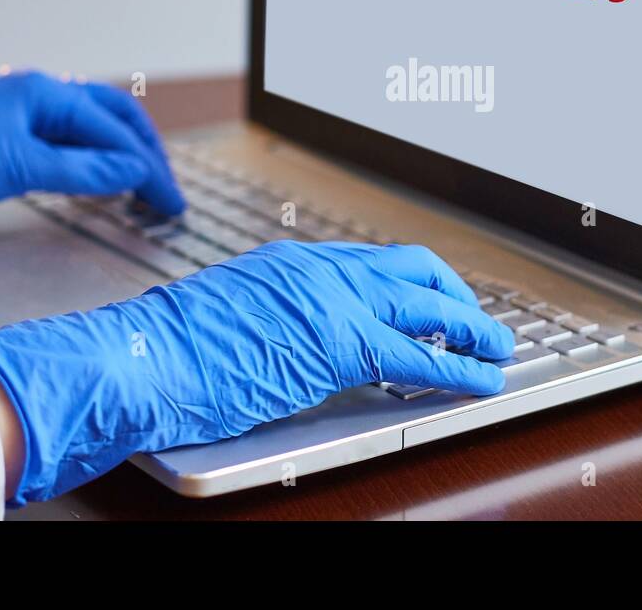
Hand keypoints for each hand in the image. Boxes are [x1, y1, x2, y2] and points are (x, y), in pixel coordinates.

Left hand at [0, 69, 183, 223]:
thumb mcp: (18, 168)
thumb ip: (81, 170)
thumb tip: (132, 172)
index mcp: (47, 92)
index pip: (115, 131)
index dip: (148, 168)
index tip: (170, 201)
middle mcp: (42, 90)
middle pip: (114, 114)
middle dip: (145, 150)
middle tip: (165, 188)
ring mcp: (25, 103)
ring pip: (92, 122)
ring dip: (122, 149)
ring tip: (142, 180)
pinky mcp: (11, 122)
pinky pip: (68, 132)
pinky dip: (94, 152)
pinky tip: (98, 172)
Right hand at [0, 241, 514, 503]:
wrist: (142, 357)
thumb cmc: (168, 347)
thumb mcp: (232, 311)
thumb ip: (275, 312)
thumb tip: (297, 333)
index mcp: (295, 261)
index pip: (374, 262)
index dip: (415, 282)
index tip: (434, 300)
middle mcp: (321, 268)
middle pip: (413, 268)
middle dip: (455, 294)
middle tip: (477, 322)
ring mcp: (332, 300)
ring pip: (427, 305)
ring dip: (472, 328)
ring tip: (499, 349)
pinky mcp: (338, 342)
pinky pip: (418, 354)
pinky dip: (458, 367)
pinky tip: (481, 380)